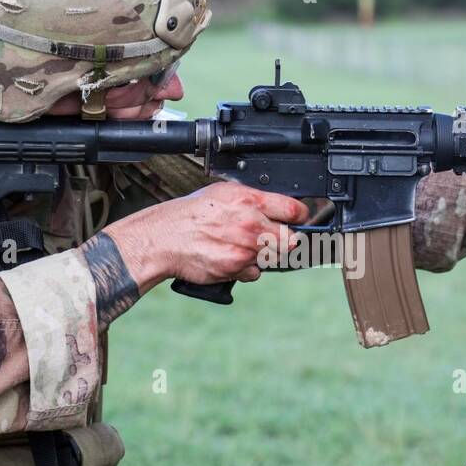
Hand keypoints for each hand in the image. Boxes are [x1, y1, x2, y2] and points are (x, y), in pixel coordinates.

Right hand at [105, 181, 309, 289]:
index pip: (294, 210)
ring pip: (273, 257)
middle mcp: (251, 224)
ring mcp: (246, 248)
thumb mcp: (224, 193)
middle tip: (266, 238)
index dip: (301, 217)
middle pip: (290, 238)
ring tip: (238, 245)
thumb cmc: (191, 215)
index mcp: (250, 201)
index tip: (300, 221)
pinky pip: (255, 272)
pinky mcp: (237, 267)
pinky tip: (229, 257)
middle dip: (282, 240)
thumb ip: (255, 201)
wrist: (164, 239)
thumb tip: (279, 209)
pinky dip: (246, 268)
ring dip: (262, 255)